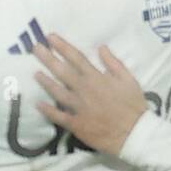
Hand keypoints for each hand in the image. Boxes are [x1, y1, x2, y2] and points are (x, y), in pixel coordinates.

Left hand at [33, 34, 148, 154]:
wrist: (134, 134)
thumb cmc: (134, 106)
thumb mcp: (129, 80)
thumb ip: (114, 63)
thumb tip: (101, 47)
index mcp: (96, 78)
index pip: (76, 58)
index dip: (62, 46)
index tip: (50, 37)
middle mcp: (84, 90)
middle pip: (62, 71)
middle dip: (47, 58)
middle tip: (35, 48)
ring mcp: (78, 107)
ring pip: (57, 92)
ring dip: (45, 82)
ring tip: (35, 73)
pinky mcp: (76, 124)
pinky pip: (58, 116)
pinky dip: (47, 110)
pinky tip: (38, 104)